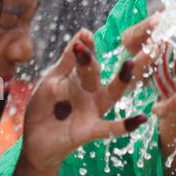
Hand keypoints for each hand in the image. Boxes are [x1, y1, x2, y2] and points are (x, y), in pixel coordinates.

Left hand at [20, 20, 157, 174]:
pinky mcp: (91, 130)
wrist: (35, 143)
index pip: (86, 60)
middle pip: (98, 74)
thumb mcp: (52, 81)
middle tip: (111, 43)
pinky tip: (140, 119)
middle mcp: (89, 93)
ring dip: (121, 80)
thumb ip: (67, 60)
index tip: (86, 34)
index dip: (87, 47)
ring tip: (130, 65)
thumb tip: (83, 32)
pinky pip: (111, 127)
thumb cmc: (44, 109)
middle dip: (98, 59)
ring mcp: (92, 111)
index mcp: (78, 79)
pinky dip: (125, 124)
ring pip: (110, 94)